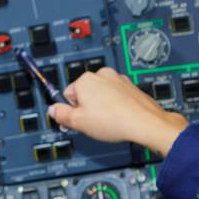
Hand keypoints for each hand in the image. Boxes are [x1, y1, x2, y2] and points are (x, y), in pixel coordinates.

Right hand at [48, 67, 189, 156]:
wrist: (145, 123)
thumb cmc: (114, 120)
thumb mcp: (78, 122)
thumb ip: (61, 114)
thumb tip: (53, 110)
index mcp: (85, 80)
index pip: (67, 95)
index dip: (70, 111)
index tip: (76, 121)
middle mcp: (101, 75)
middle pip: (84, 93)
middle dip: (86, 108)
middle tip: (92, 123)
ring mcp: (117, 79)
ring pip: (100, 94)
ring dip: (100, 106)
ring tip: (107, 121)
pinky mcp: (129, 86)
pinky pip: (115, 95)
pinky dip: (114, 105)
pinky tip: (117, 117)